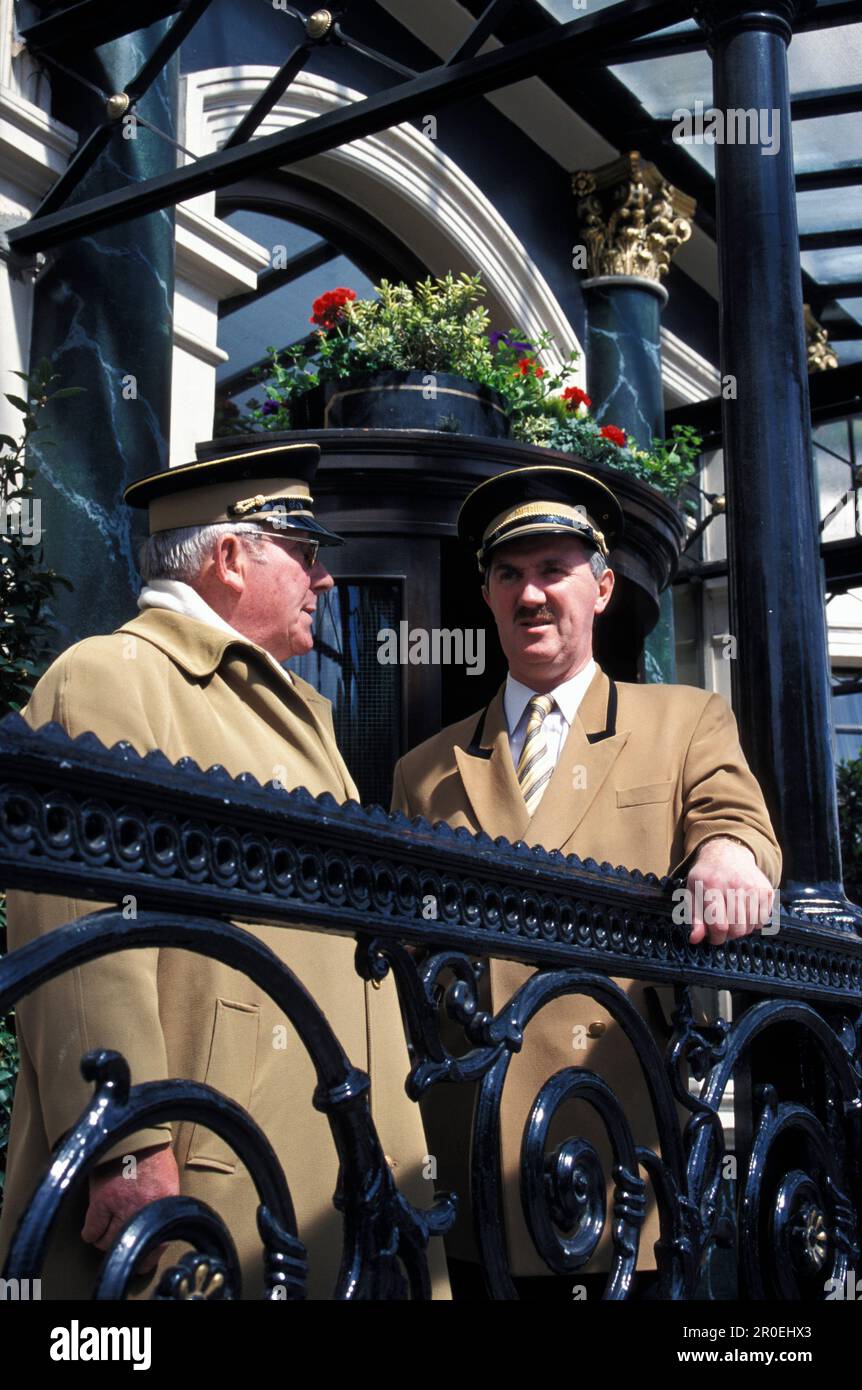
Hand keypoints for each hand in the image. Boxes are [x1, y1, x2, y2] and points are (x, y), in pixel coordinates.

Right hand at [81, 1141, 179, 1271]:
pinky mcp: (101, 1200)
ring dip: (105, 1240)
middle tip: (119, 1241)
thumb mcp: (167, 1181)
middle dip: (124, 1245)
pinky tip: (91, 1231)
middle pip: (129, 1244)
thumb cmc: (152, 1153)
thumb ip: (160, 1206)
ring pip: (107, 1242)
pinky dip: (90, 1233)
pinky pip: (91, 1231)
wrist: (134, 1131)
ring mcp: (122, 1206)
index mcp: (165, 1204)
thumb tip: (154, 1228)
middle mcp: (144, 1209)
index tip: (143, 1257)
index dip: (147, 1254)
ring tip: (104, 1234)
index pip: (157, 1244)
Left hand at [687, 837, 774, 945]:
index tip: (713, 938)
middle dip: (729, 935)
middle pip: (737, 928)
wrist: (728, 854)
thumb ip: (695, 917)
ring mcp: (753, 887)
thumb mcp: (693, 892)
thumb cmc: (707, 877)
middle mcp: (735, 885)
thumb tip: (695, 939)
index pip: (719, 925)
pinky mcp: (766, 889)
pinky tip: (745, 914)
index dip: (716, 938)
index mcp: (712, 886)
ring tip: (733, 920)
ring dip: (742, 930)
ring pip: (751, 926)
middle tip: (724, 928)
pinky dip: (754, 923)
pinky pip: (763, 920)